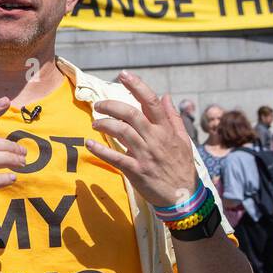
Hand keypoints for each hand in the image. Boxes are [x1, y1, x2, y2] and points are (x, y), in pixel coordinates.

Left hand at [87, 72, 200, 207]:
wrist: (183, 197)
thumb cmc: (181, 166)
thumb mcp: (183, 140)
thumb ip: (173, 118)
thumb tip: (166, 96)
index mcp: (166, 130)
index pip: (151, 102)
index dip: (137, 86)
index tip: (123, 75)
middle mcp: (155, 139)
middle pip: (131, 113)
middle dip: (111, 105)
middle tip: (98, 105)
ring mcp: (145, 155)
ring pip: (122, 131)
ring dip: (104, 124)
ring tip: (95, 124)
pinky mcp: (136, 170)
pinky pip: (115, 157)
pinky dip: (100, 149)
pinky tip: (89, 143)